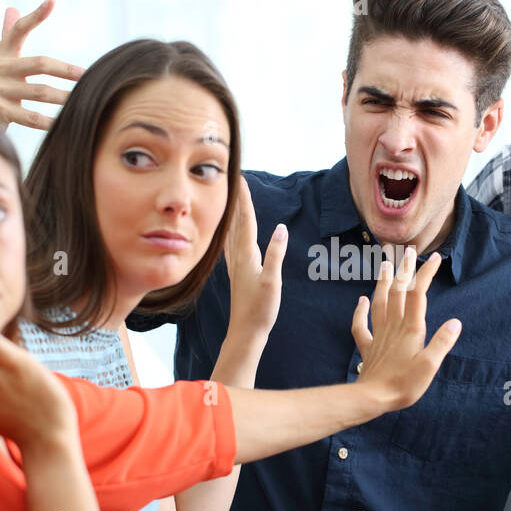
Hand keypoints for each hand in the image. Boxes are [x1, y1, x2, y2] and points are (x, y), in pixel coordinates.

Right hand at [0, 0, 84, 130]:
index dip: (35, 15)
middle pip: (40, 64)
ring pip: (40, 92)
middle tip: (88, 75)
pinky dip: (50, 122)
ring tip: (84, 99)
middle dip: (66, 70)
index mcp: (0, 53)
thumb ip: (8, 35)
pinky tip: (66, 123)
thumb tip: (12, 9)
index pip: (19, 29)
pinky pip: (32, 117)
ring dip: (64, 97)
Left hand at [224, 176, 285, 342]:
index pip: (246, 220)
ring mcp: (236, 265)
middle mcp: (238, 257)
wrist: (245, 332)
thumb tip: (281, 228)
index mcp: (247, 255)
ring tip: (231, 199)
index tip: (241, 178)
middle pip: (236, 222)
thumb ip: (276, 254)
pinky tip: (229, 233)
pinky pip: (232, 245)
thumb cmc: (261, 309)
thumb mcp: (272, 280)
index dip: (245, 198)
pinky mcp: (238, 273)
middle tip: (234, 179)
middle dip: (236, 200)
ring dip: (233, 214)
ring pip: (233, 232)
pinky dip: (232, 232)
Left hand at [351, 247, 461, 410]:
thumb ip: (442, 342)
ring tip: (384, 265)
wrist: (373, 398)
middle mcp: (394, 327)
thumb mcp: (430, 365)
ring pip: (380, 302)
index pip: (419, 295)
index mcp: (411, 329)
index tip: (435, 258)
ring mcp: (379, 335)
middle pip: (399, 292)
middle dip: (404, 270)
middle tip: (408, 252)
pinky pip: (361, 325)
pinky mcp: (369, 347)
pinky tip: (361, 301)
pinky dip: (360, 311)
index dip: (426, 274)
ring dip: (383, 283)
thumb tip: (455, 322)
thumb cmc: (404, 385)